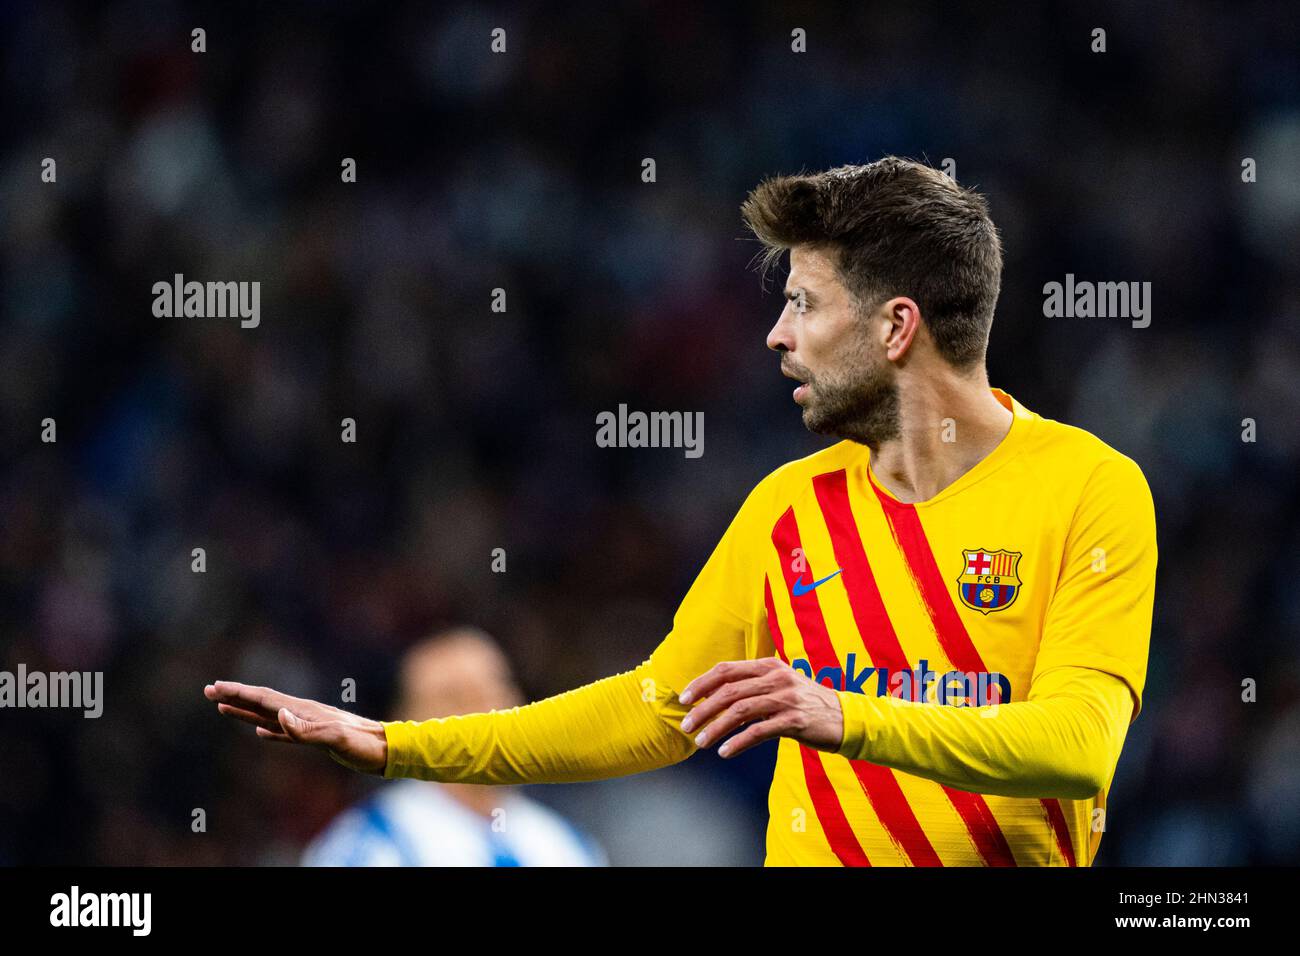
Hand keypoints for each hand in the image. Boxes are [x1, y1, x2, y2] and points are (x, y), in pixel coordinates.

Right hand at [204, 681, 388, 773]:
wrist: (386, 749)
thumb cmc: (363, 744)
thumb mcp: (335, 739)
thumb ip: (306, 730)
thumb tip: (277, 717)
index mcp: (304, 710)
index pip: (265, 699)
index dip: (239, 694)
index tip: (215, 688)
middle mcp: (303, 712)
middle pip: (262, 701)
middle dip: (235, 696)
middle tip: (209, 690)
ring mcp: (308, 724)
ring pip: (270, 714)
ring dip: (246, 710)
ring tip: (224, 706)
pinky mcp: (315, 738)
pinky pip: (283, 731)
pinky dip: (268, 729)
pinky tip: (260, 731)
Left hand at [677, 657, 843, 757]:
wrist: (845, 717)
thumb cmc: (805, 704)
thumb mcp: (778, 687)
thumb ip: (750, 688)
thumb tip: (713, 700)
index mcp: (768, 666)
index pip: (727, 670)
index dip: (701, 683)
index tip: (683, 699)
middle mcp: (776, 678)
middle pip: (730, 691)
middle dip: (703, 709)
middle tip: (686, 726)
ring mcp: (786, 698)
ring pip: (741, 710)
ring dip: (716, 727)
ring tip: (701, 742)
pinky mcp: (795, 720)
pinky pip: (760, 731)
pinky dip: (739, 742)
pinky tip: (725, 752)